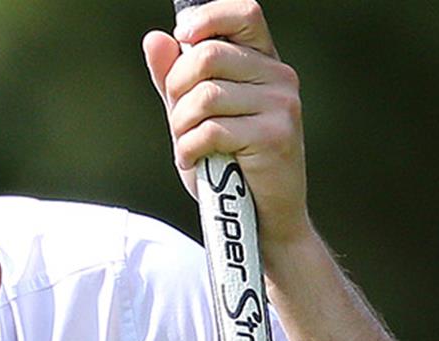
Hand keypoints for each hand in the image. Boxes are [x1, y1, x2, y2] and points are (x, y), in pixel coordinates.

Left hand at [143, 0, 312, 253]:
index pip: (243, 13)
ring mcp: (282, 104)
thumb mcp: (195, 118)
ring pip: (205, 95)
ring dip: (181, 127)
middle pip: (207, 56)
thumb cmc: (229, 169)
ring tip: (187, 146)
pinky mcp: (276, 135)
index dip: (207, 17)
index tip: (182, 38)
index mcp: (263, 63)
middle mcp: (279, 76)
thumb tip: (156, 38)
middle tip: (178, 121)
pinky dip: (189, 150)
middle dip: (176, 90)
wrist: (262, 221)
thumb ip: (176, 80)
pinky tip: (193, 162)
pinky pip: (211, 130)